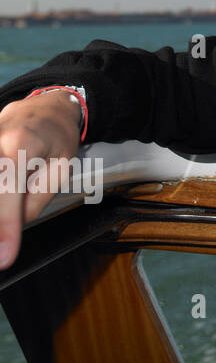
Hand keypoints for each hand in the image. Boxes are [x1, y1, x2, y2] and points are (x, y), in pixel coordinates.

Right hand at [0, 92, 83, 269]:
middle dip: (0, 222)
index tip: (4, 256)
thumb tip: (14, 226)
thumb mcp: (62, 167)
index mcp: (21, 145)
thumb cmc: (58, 136)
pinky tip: (7, 212)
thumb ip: (36, 198)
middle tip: (4, 250)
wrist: (46, 106)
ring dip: (1, 212)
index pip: (8, 192)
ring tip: (8, 231)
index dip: (6, 227)